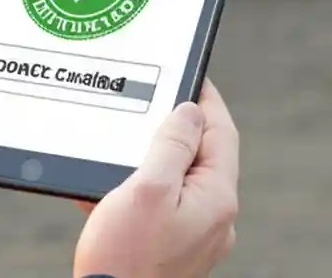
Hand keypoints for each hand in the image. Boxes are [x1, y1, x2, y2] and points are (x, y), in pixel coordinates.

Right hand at [74, 81, 239, 277]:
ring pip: (180, 180)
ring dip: (153, 159)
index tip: (192, 74)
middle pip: (201, 156)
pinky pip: (164, 206)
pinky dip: (140, 190)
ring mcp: (196, 236)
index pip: (220, 133)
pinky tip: (110, 188)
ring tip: (123, 144)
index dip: (205, 100)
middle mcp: (214, 217)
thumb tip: (190, 111)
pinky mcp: (173, 249)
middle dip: (175, 128)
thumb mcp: (146, 188)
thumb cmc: (124, 256)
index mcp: (215, 197)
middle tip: (151, 102)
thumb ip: (171, 145)